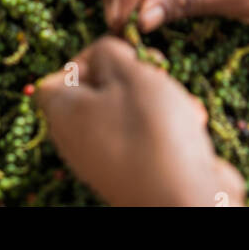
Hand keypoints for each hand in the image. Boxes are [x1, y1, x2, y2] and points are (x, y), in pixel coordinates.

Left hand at [36, 36, 244, 207]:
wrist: (186, 198)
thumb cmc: (152, 129)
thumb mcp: (129, 72)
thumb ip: (109, 51)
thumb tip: (104, 54)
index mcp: (63, 114)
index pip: (57, 76)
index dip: (86, 57)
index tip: (120, 54)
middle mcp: (77, 141)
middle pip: (96, 92)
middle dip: (131, 75)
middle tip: (156, 71)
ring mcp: (105, 161)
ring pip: (126, 112)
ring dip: (156, 98)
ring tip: (180, 101)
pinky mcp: (134, 174)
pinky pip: (144, 138)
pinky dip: (166, 126)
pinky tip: (191, 124)